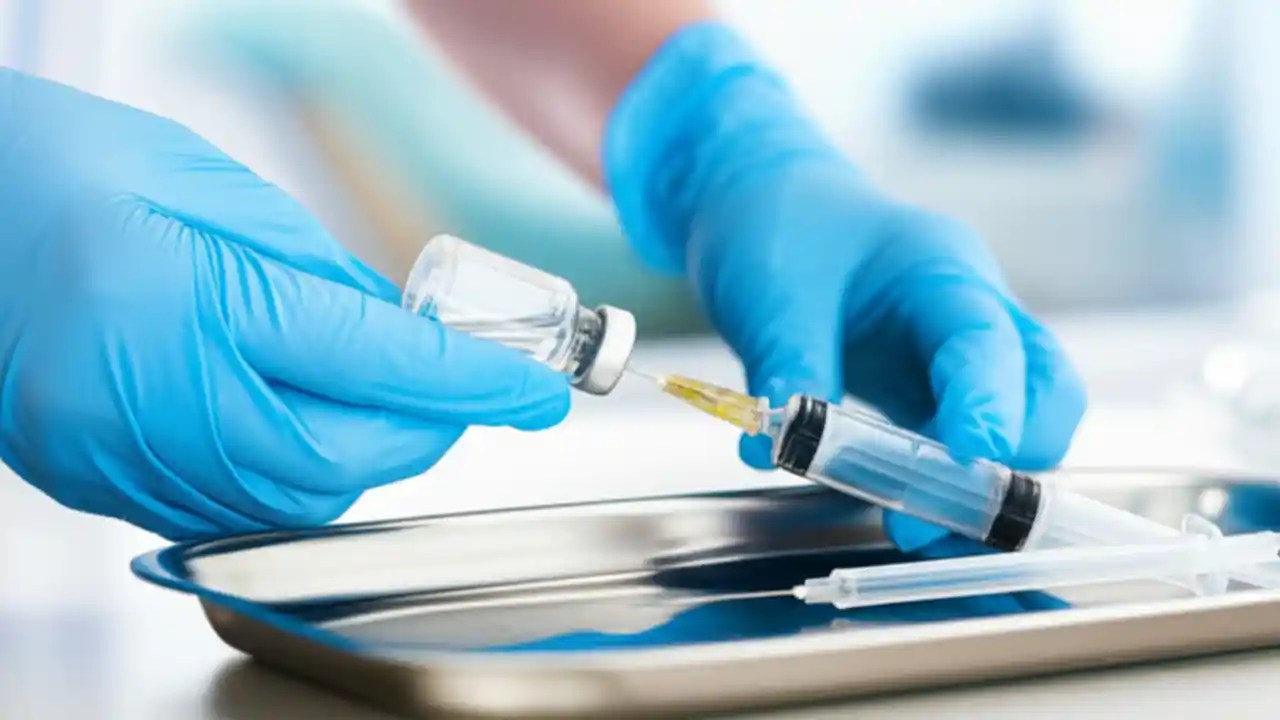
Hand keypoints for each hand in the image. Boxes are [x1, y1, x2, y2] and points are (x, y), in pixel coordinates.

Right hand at [0, 70, 568, 538]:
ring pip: (297, 497)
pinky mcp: (101, 479)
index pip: (378, 364)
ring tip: (395, 403)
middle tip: (464, 389)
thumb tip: (401, 332)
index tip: (538, 393)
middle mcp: (155, 399)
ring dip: (370, 455)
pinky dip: (298, 472)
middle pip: (345, 453)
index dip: (474, 383)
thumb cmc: (59, 169)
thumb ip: (318, 273)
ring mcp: (121, 454)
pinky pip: (234, 504)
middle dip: (427, 428)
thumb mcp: (213, 191)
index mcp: (189, 302)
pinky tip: (310, 423)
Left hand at [605, 23, 1085, 551]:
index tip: (969, 463)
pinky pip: (961, 446)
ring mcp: (959, 354)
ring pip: (1018, 426)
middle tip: (940, 515)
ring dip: (979, 487)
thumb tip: (774, 449)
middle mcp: (973, 311)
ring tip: (914, 531)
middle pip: (1046, 391)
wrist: (763, 206)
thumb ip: (785, 366)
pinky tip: (901, 514)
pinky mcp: (931, 391)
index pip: (988, 341)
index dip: (989, 406)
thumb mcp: (768, 293)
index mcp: (941, 268)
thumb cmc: (778, 227)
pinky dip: (943, 487)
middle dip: (1016, 460)